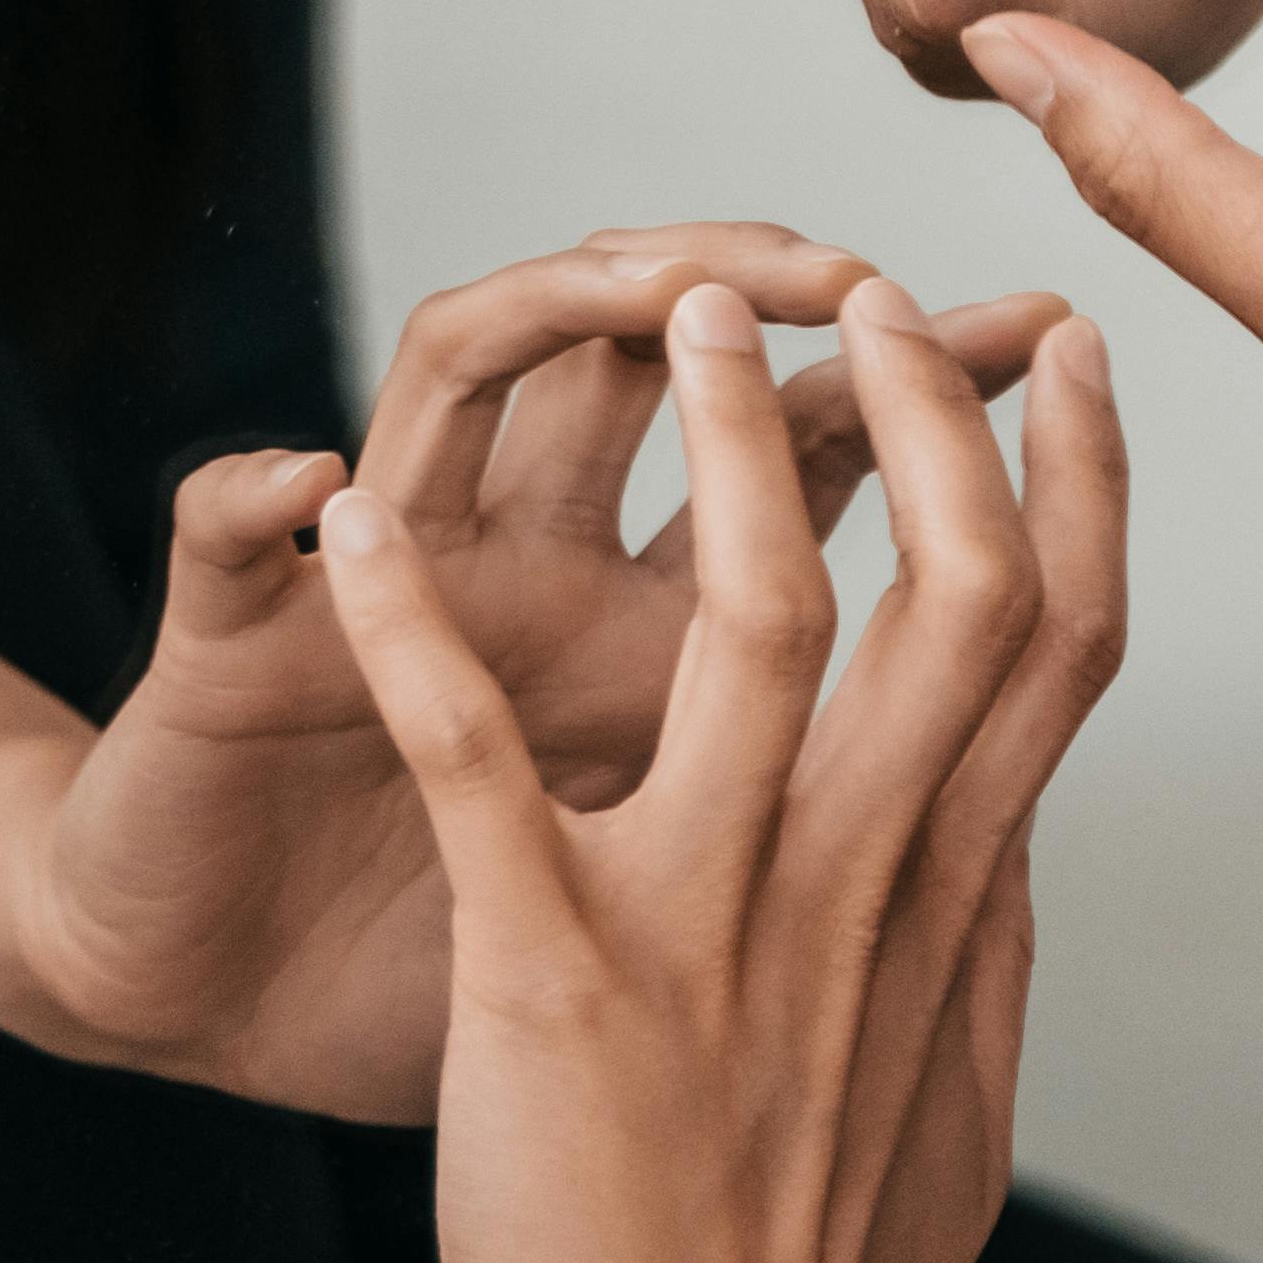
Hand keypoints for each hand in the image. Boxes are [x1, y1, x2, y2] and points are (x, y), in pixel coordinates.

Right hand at [14, 225, 1064, 1119]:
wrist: (216, 992)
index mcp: (628, 621)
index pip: (788, 455)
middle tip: (854, 270)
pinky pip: (217, 553)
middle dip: (748, 286)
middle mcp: (510, 556)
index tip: (1045, 342)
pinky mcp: (219, 648)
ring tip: (631, 285)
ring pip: (445, 376)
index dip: (913, 396)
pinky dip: (246, 507)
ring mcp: (361, 579)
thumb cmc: (437, 940)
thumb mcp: (657, 883)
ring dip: (538, 312)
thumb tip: (1002, 791)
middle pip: (632, 357)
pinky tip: (302, 484)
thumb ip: (801, 807)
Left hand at [314, 272, 1128, 1262]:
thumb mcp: (956, 1116)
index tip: (1060, 351)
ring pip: (752, 610)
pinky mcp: (556, 967)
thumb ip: (983, 966)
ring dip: (724, 444)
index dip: (1069, 474)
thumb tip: (1023, 862)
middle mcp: (864, 880)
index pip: (1052, 639)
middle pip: (944, 583)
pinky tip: (347, 528)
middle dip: (918, 402)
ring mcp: (715, 915)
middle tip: (863, 283)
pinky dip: (403, 628)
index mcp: (956, 901)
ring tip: (677, 310)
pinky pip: (471, 751)